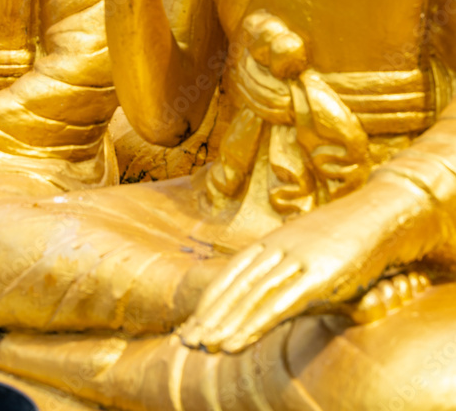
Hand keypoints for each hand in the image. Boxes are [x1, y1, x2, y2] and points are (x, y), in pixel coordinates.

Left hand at [180, 175, 436, 352]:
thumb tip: (268, 304)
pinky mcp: (317, 275)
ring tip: (202, 347)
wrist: (381, 217)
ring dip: (223, 324)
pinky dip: (251, 325)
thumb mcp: (308, 259)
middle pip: (234, 287)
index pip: (231, 276)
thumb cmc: (347, 244)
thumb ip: (286, 279)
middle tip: (184, 341)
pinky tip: (232, 344)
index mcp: (271, 243)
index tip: (188, 326)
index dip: (209, 302)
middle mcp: (277, 248)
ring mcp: (296, 260)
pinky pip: (277, 305)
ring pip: (250, 298)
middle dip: (208, 316)